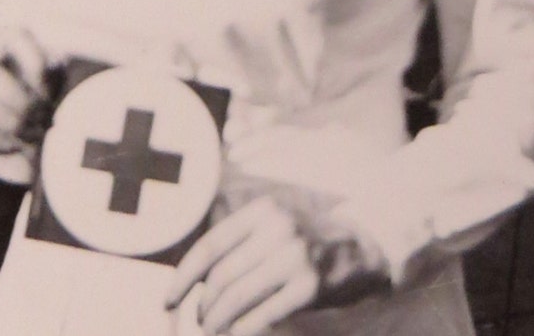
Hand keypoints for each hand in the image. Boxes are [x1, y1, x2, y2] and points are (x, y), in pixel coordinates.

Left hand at [164, 195, 388, 334]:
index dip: (183, 277)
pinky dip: (242, 329)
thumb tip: (196, 279)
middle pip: (221, 277)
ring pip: (237, 298)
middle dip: (203, 305)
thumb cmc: (310, 240)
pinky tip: (235, 333)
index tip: (167, 300)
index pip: (210, 246)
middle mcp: (277, 228)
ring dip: (217, 321)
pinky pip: (261, 315)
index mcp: (263, 209)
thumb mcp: (276, 224)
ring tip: (212, 329)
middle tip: (200, 319)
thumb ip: (242, 241)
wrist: (365, 248)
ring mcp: (294, 256)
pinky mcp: (308, 286)